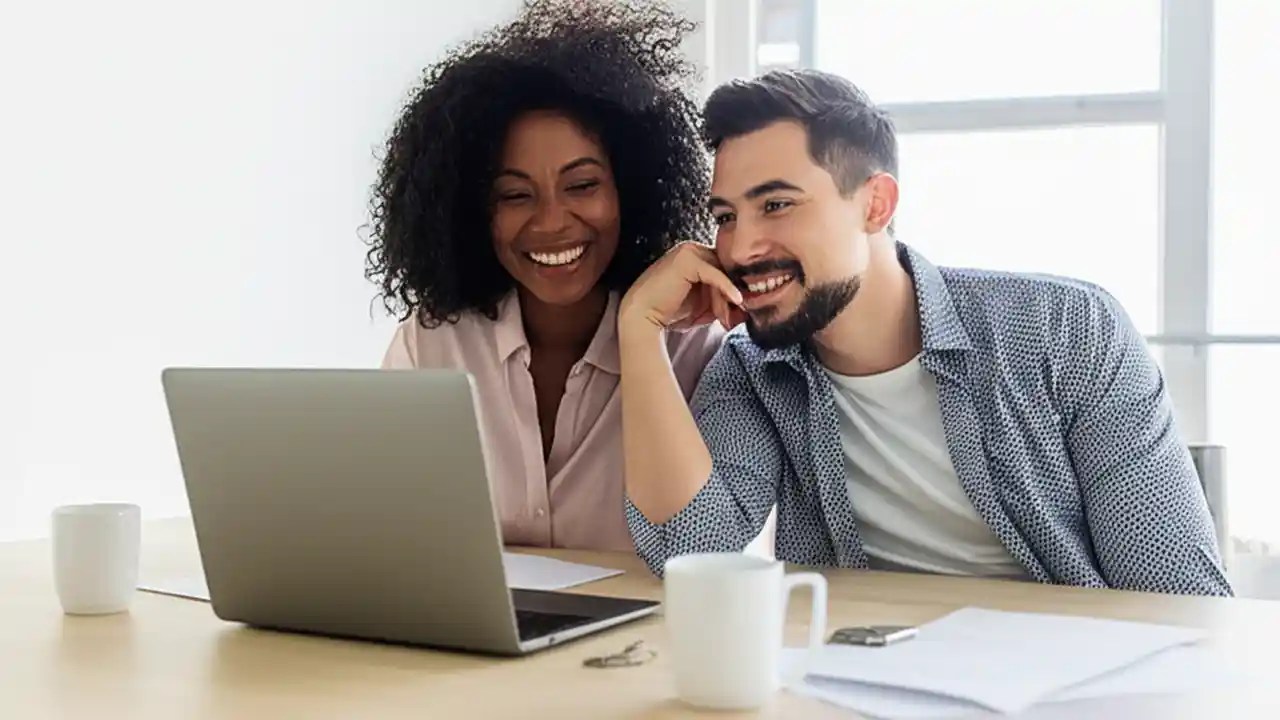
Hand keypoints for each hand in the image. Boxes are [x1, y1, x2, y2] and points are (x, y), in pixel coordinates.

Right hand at [619, 242, 746, 333]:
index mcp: (696, 257)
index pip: (725, 268)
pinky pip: (715, 273)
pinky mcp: (686, 259)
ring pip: (721, 271)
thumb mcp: (706, 307)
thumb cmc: (671, 313)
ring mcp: (688, 252)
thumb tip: (748, 304)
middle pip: (726, 268)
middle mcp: (693, 250)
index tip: (745, 308)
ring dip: (726, 296)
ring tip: (726, 317)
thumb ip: (724, 301)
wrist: (644, 318)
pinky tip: (736, 300)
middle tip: (738, 316)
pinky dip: (727, 288)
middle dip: (732, 293)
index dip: (735, 287)